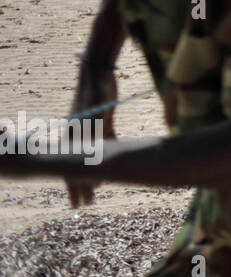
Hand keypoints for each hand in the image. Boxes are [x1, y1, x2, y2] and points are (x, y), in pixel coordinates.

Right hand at [65, 58, 115, 207]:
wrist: (98, 71)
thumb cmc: (96, 89)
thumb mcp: (97, 109)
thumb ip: (97, 129)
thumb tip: (98, 151)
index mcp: (74, 134)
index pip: (72, 166)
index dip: (75, 185)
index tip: (79, 201)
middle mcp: (79, 135)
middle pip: (79, 166)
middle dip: (81, 186)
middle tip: (85, 205)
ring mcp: (91, 130)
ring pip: (92, 159)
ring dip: (94, 175)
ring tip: (95, 193)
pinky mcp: (104, 123)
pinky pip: (105, 145)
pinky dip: (108, 156)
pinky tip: (112, 168)